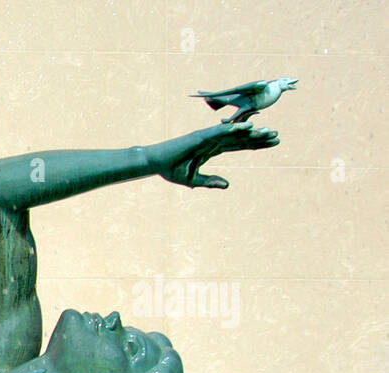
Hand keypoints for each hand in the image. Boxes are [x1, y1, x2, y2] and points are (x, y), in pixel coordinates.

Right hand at [152, 122, 278, 188]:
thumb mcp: (193, 180)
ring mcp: (207, 137)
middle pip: (240, 138)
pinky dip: (234, 128)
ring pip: (234, 133)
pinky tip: (248, 127)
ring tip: (268, 131)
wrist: (155, 163)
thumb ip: (210, 182)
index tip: (271, 143)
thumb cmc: (171, 170)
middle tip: (277, 136)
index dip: (255, 145)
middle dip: (259, 137)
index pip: (238, 145)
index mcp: (212, 150)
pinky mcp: (200, 136)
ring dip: (251, 132)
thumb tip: (228, 185)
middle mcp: (213, 141)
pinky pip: (220, 131)